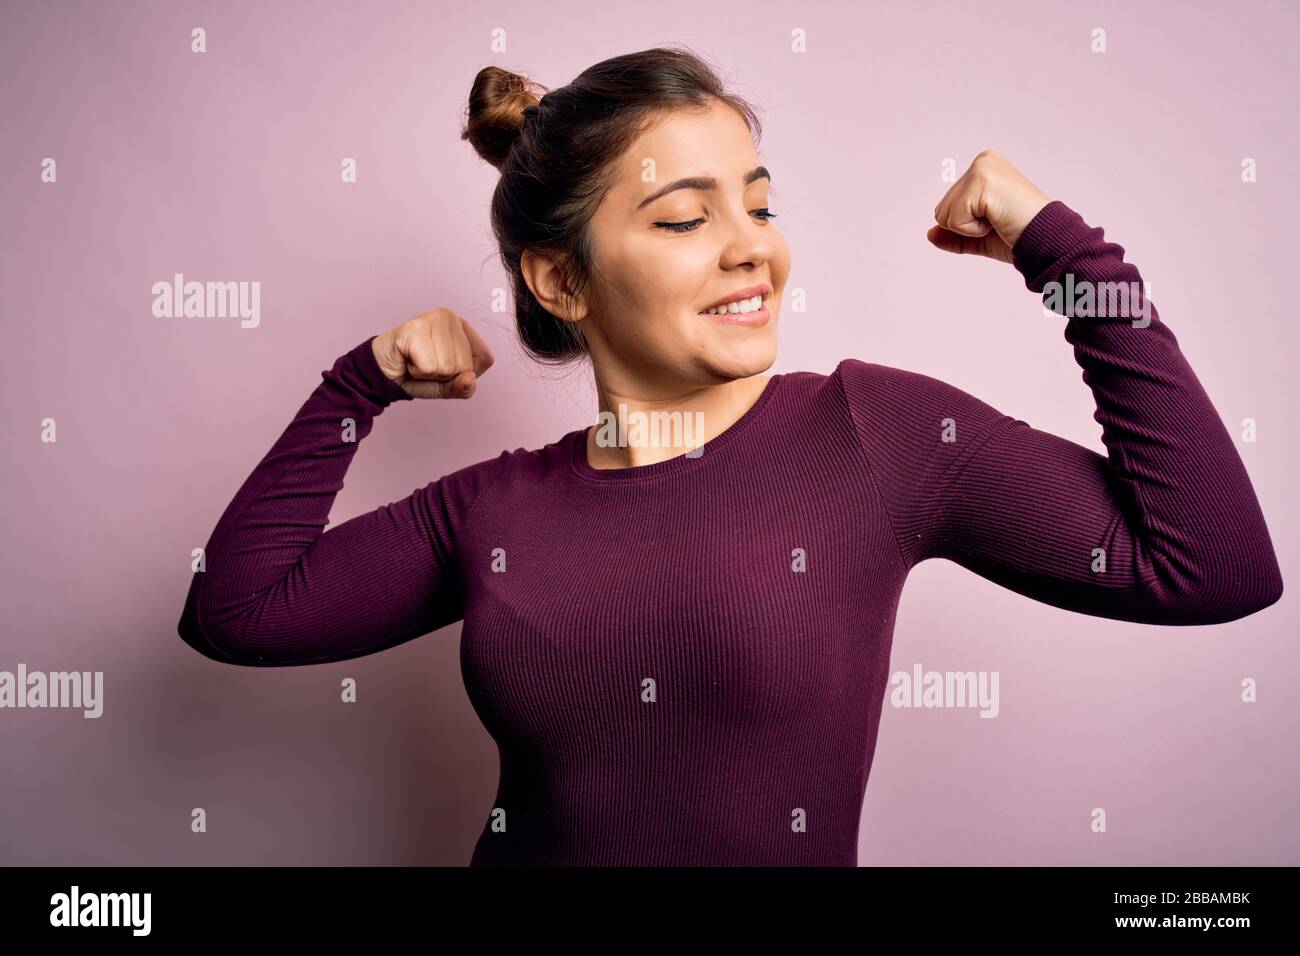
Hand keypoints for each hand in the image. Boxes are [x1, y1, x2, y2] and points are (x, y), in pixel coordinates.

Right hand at [371, 308, 494, 398]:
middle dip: (443, 374)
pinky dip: (416, 371)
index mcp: (463, 327)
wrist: (382, 373)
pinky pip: (429, 366)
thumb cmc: (415, 374)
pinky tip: (407, 359)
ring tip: (415, 361)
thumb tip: (470, 378)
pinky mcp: (414, 328)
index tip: (443, 366)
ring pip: (447, 367)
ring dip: (428, 373)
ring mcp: (432, 318)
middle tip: (424, 364)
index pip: (485, 358)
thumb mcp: (446, 386)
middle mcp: (450, 316)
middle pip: (466, 365)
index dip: (466, 373)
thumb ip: (464, 387)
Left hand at [927, 149, 1051, 263]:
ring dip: (970, 228)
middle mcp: (981, 161)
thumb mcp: (979, 237)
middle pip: (941, 210)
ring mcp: (981, 168)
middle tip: (998, 220)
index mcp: (983, 167)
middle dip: (966, 226)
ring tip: (999, 219)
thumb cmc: (1018, 236)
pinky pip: (954, 220)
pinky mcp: (982, 181)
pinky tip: (998, 219)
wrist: (1045, 240)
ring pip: (944, 215)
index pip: (946, 207)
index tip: (996, 219)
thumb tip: (929, 234)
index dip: (967, 225)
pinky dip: (973, 230)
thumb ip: (953, 236)